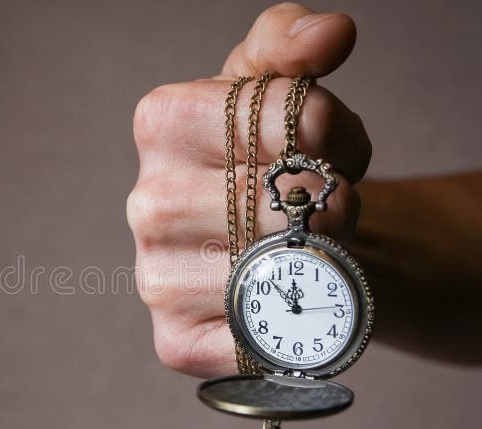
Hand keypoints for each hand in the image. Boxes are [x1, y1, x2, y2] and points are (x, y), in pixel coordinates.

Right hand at [127, 3, 371, 377]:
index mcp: (161, 124)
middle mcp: (146, 203)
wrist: (272, 242)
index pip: (274, 114)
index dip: (330, 130)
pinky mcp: (175, 342)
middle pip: (277, 199)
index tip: (334, 147)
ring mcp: (155, 278)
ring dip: (321, 262)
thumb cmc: (271, 163)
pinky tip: (284, 300)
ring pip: (273, 270)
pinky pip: (255, 340)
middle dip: (329, 201)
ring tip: (310, 248)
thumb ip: (293, 44)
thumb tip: (332, 34)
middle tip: (331, 205)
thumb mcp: (278, 89)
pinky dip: (291, 324)